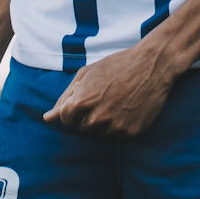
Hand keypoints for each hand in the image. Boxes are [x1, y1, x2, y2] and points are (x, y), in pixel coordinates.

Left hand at [43, 42, 181, 136]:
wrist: (152, 64)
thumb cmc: (116, 65)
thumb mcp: (86, 74)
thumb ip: (64, 98)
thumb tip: (47, 118)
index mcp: (81, 103)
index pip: (66, 118)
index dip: (75, 105)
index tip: (89, 94)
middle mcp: (96, 119)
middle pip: (83, 126)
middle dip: (90, 113)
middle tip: (106, 94)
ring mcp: (114, 128)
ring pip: (100, 132)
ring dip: (105, 120)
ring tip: (118, 99)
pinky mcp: (130, 133)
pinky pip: (118, 134)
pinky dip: (122, 123)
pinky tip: (129, 106)